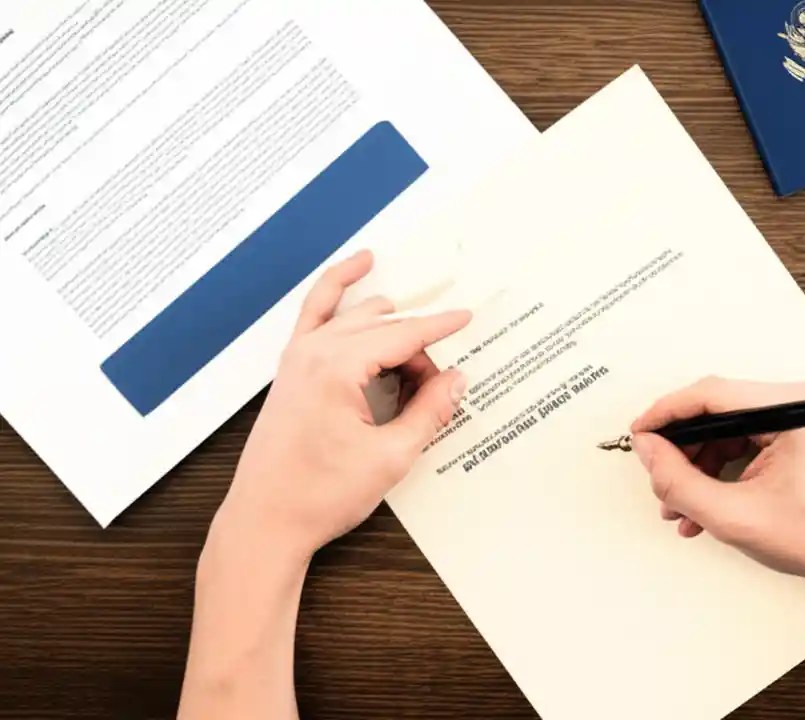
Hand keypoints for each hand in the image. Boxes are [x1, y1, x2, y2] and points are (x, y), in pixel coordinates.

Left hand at [213, 250, 470, 559]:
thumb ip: (428, 412)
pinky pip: (317, 314)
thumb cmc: (318, 495)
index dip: (440, 329)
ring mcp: (296, 358)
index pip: (403, 336)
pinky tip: (356, 270)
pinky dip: (337, 288)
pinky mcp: (290, 371)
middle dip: (419, 349)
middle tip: (441, 385)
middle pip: (383, 329)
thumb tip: (455, 382)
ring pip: (355, 319)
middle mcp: (313, 352)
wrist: (265, 522)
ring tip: (414, 356)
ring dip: (388, 326)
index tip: (466, 318)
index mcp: (337, 368)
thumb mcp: (390, 457)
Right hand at [630, 377, 804, 590]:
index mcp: (789, 408)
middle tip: (659, 480)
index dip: (666, 414)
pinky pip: (745, 447)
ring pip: (727, 433)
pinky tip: (704, 508)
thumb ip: (680, 482)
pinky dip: (721, 475)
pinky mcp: (797, 441)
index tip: (640, 434)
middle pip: (716, 413)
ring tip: (680, 507)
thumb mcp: (734, 515)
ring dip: (698, 469)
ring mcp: (798, 422)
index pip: (709, 394)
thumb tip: (649, 452)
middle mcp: (796, 405)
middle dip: (682, 452)